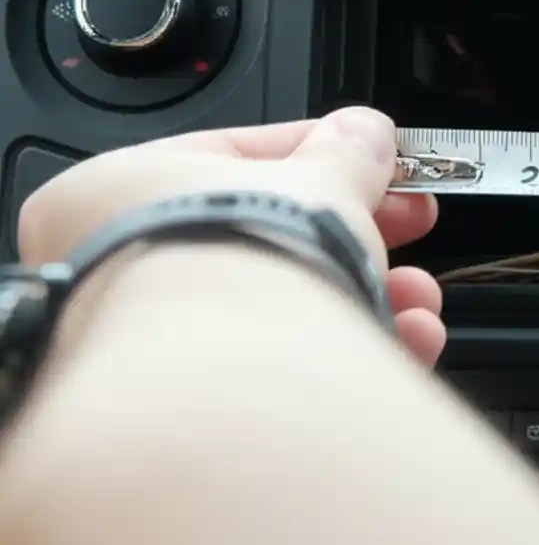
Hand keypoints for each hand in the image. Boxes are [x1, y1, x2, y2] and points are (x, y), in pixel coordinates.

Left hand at [16, 106, 446, 362]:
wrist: (226, 381)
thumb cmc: (244, 258)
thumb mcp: (321, 179)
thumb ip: (348, 153)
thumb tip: (366, 133)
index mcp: (113, 190)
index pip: (232, 159)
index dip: (322, 157)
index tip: (378, 165)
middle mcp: (113, 269)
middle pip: (266, 240)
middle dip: (359, 237)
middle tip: (412, 225)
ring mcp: (149, 348)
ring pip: (280, 311)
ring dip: (366, 299)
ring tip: (419, 303)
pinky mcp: (191, 411)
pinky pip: (278, 370)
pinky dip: (345, 355)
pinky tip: (405, 343)